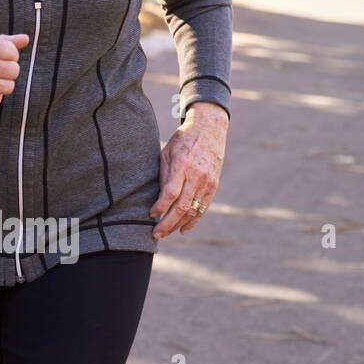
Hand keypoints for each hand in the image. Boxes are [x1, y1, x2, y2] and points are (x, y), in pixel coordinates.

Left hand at [150, 102, 228, 238]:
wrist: (209, 130)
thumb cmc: (182, 140)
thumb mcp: (166, 152)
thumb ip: (163, 175)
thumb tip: (157, 198)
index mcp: (182, 165)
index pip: (170, 193)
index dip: (160, 207)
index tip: (150, 214)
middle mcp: (197, 176)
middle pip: (182, 206)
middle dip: (167, 223)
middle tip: (155, 234)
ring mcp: (208, 182)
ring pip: (193, 210)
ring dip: (179, 225)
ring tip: (165, 233)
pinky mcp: (214, 185)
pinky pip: (203, 207)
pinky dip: (193, 220)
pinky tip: (183, 229)